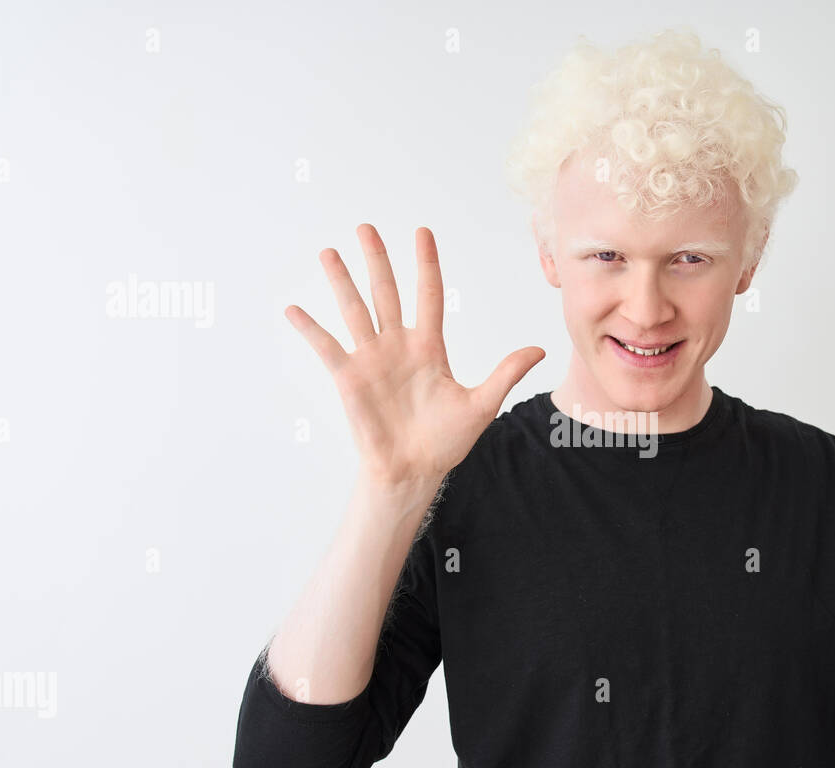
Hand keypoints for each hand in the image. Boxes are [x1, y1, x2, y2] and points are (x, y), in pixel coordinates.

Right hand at [285, 224, 544, 486]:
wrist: (414, 471)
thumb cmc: (445, 441)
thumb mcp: (482, 405)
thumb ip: (505, 374)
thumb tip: (540, 349)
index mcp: (428, 347)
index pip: (428, 295)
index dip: (426, 264)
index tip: (422, 232)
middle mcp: (397, 346)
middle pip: (385, 292)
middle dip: (377, 260)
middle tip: (367, 227)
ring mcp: (372, 360)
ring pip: (354, 310)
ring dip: (341, 281)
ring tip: (329, 252)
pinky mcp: (350, 378)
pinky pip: (328, 347)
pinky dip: (310, 328)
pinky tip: (294, 308)